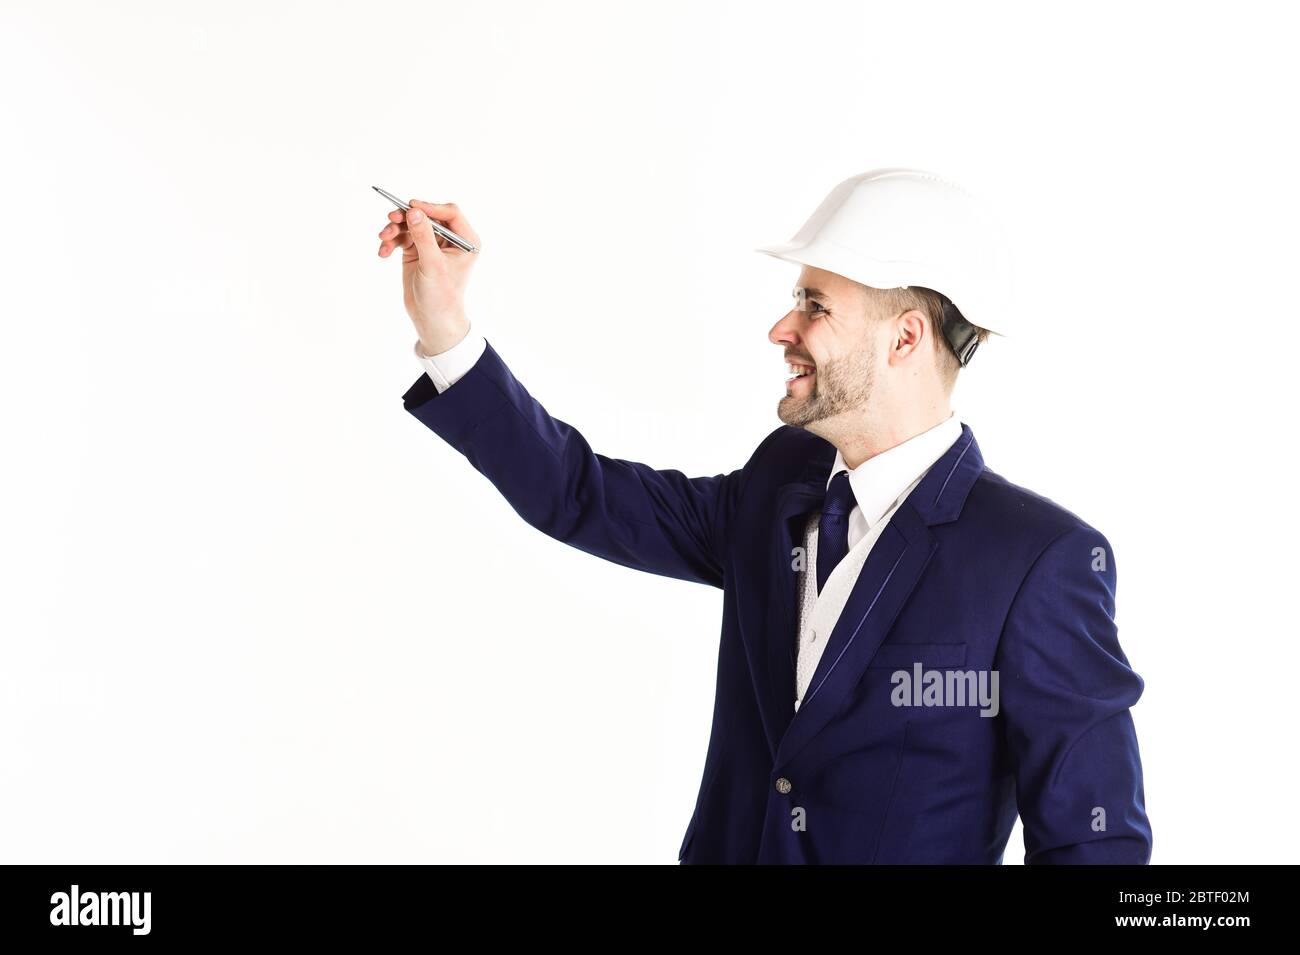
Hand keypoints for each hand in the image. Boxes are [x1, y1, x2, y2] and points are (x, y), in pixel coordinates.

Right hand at [376, 199, 481, 356]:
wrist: (432, 319)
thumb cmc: (441, 296)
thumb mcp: (432, 265)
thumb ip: (424, 237)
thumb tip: (413, 210)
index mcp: (466, 240)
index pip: (450, 213)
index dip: (430, 207)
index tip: (411, 207)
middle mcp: (451, 239)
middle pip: (427, 215)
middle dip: (407, 217)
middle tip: (391, 219)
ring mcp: (432, 243)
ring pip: (411, 224)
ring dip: (395, 229)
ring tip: (383, 238)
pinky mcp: (417, 250)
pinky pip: (402, 237)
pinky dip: (391, 241)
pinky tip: (383, 252)